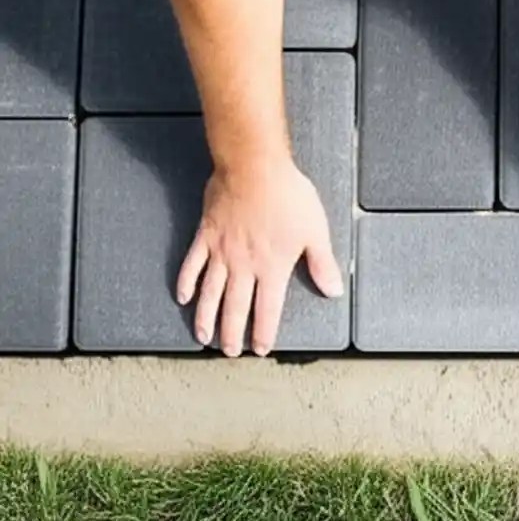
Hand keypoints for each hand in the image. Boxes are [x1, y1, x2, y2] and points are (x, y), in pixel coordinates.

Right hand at [176, 159, 342, 356]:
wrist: (254, 168)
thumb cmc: (288, 197)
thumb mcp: (315, 231)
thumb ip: (322, 264)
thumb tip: (333, 291)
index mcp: (272, 268)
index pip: (267, 310)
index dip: (263, 332)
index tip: (260, 349)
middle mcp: (243, 266)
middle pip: (235, 308)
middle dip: (232, 334)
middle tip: (229, 352)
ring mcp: (221, 252)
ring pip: (210, 293)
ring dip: (205, 318)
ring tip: (203, 337)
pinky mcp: (205, 235)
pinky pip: (191, 265)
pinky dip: (186, 283)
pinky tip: (183, 298)